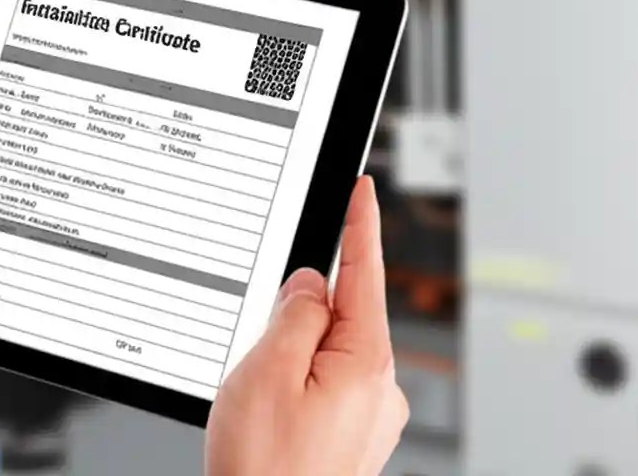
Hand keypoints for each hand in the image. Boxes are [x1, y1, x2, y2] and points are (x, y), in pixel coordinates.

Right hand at [206, 177, 407, 475]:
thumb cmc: (264, 471)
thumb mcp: (265, 373)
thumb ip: (293, 316)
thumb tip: (311, 285)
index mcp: (365, 364)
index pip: (365, 274)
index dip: (359, 226)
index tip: (361, 189)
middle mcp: (379, 389)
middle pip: (339, 316)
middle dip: (298, 316)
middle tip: (258, 355)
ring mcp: (368, 416)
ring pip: (326, 353)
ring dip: (292, 358)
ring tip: (260, 404)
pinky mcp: (353, 436)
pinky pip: (325, 385)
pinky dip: (297, 384)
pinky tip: (272, 416)